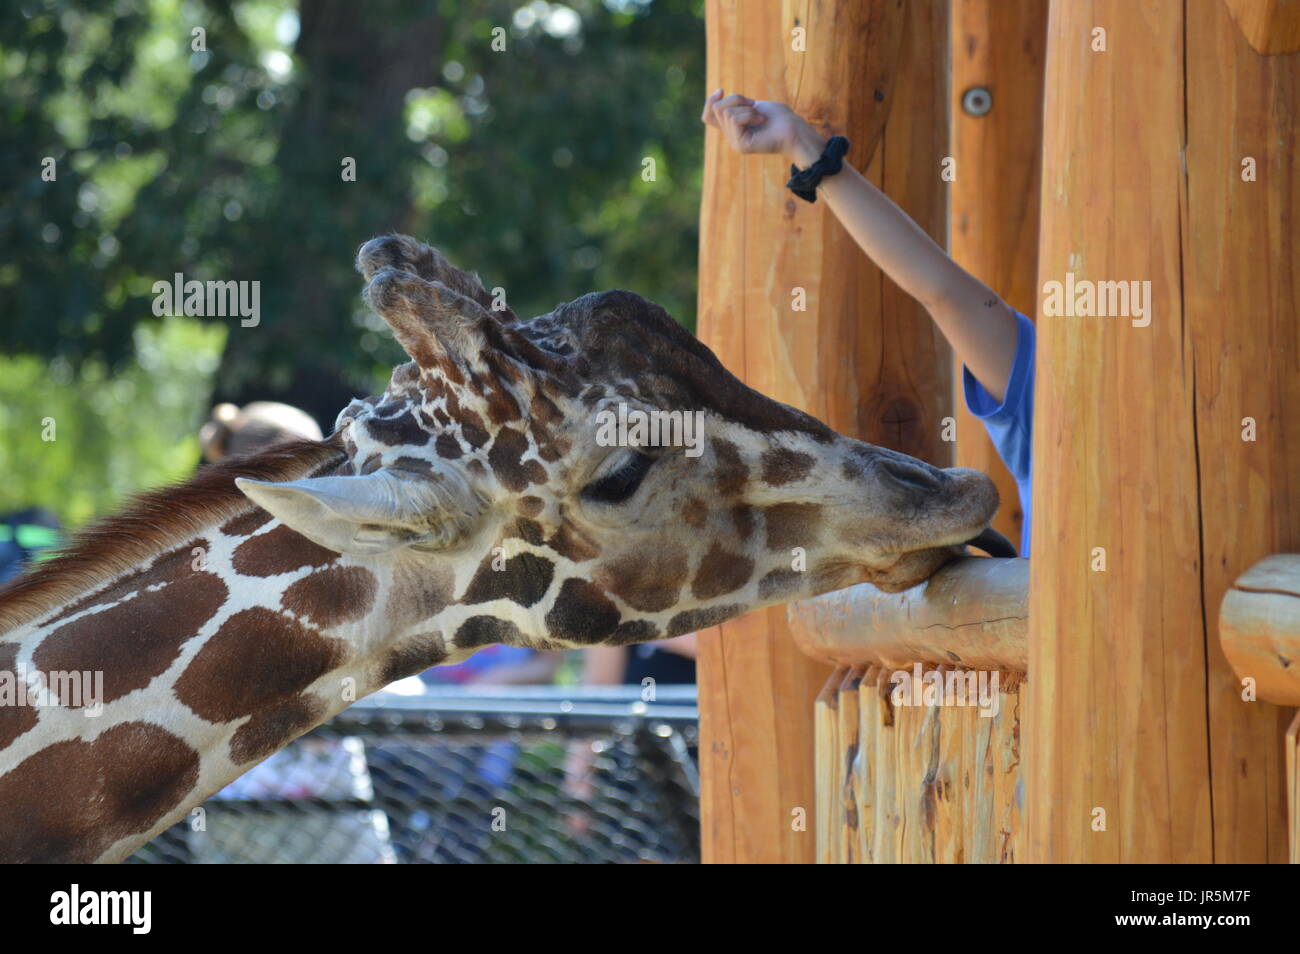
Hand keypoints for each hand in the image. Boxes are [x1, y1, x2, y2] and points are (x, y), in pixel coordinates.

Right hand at [701, 89, 822, 162]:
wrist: (796, 131)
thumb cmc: (780, 117)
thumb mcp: (753, 104)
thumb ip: (734, 104)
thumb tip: (717, 96)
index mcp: (733, 129)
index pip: (708, 116)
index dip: (710, 101)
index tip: (721, 90)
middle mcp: (731, 138)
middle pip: (716, 108)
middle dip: (735, 99)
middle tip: (755, 105)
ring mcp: (735, 143)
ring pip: (725, 112)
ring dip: (745, 107)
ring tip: (760, 115)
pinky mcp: (741, 145)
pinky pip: (734, 119)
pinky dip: (749, 114)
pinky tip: (762, 120)